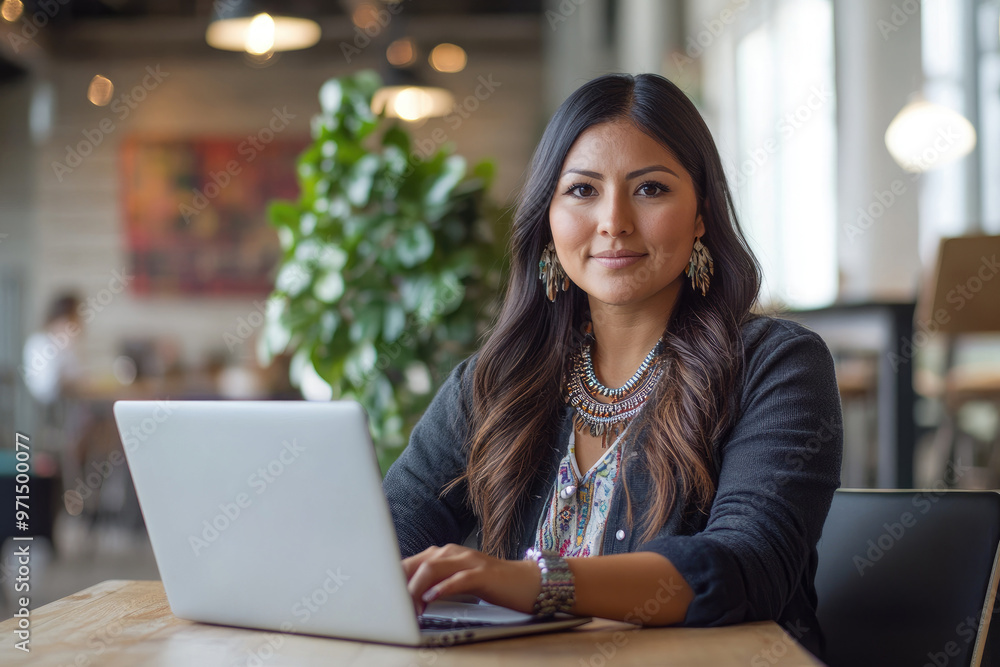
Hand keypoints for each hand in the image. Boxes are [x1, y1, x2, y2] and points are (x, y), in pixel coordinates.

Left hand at [402, 544, 540, 615]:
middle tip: (391, 606)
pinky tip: (432, 597)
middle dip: (400, 584)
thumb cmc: (490, 584)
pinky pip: (460, 579)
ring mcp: (470, 561)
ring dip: (417, 588)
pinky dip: (443, 588)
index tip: (381, 597)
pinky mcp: (484, 574)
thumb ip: (435, 582)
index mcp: (445, 553)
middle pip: (418, 563)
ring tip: (409, 606)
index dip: (394, 579)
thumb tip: (406, 597)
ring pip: (434, 568)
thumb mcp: (457, 580)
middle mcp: (454, 552)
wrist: (527, 581)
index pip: (411, 562)